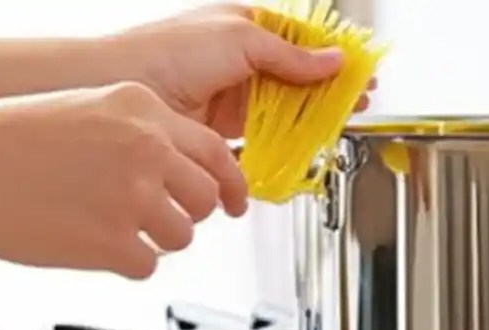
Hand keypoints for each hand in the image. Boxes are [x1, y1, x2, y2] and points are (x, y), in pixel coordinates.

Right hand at [0, 82, 247, 279]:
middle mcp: (146, 148)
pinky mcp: (115, 242)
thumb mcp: (86, 108)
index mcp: (142, 107)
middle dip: (186, 214)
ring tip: (110, 227)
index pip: (215, 151)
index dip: (230, 183)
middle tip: (157, 217)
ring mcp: (134, 196)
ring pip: (182, 236)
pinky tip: (89, 243)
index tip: (234, 201)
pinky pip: (146, 265)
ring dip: (153, 240)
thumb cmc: (7, 141)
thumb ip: (140, 132)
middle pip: (206, 198)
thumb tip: (177, 165)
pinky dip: (124, 263)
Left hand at [113, 3, 375, 137]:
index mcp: (243, 25)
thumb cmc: (170, 50)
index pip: (301, 39)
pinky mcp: (221, 129)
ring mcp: (230, 95)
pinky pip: (261, 136)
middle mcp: (238, 60)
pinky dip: (282, 142)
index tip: (360, 71)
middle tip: (359, 102)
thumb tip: (332, 60)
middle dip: (328, 90)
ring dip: (310, 118)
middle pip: (296, 77)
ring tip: (338, 125)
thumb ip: (290, 55)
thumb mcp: (240, 39)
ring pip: (282, 108)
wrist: (128, 88)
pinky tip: (301, 145)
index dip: (332, 56)